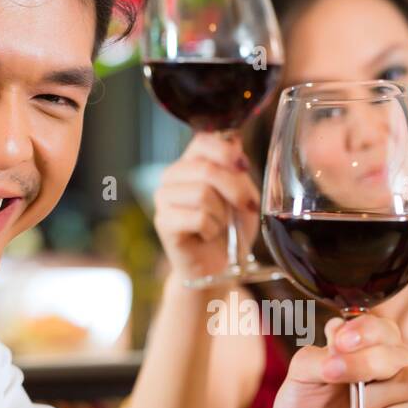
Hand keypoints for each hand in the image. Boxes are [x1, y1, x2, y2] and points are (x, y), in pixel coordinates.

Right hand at [153, 133, 258, 283]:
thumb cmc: (232, 229)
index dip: (226, 152)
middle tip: (242, 207)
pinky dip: (211, 229)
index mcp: (192, 162)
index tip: (243, 167)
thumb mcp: (244, 194)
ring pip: (202, 194)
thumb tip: (233, 140)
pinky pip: (198, 217)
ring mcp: (164, 198)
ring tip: (219, 224)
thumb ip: (237, 169)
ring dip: (221, 214)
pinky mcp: (163, 222)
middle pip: (206, 168)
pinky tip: (207, 235)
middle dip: (233, 190)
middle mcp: (173, 175)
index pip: (203, 140)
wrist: (219, 267)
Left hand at [261, 314, 407, 407]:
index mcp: (376, 352)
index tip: (338, 342)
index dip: (365, 331)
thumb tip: (341, 327)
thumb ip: (324, 351)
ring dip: (376, 396)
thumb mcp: (302, 374)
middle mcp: (402, 372)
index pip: (385, 330)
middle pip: (402, 354)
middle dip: (364, 363)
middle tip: (332, 375)